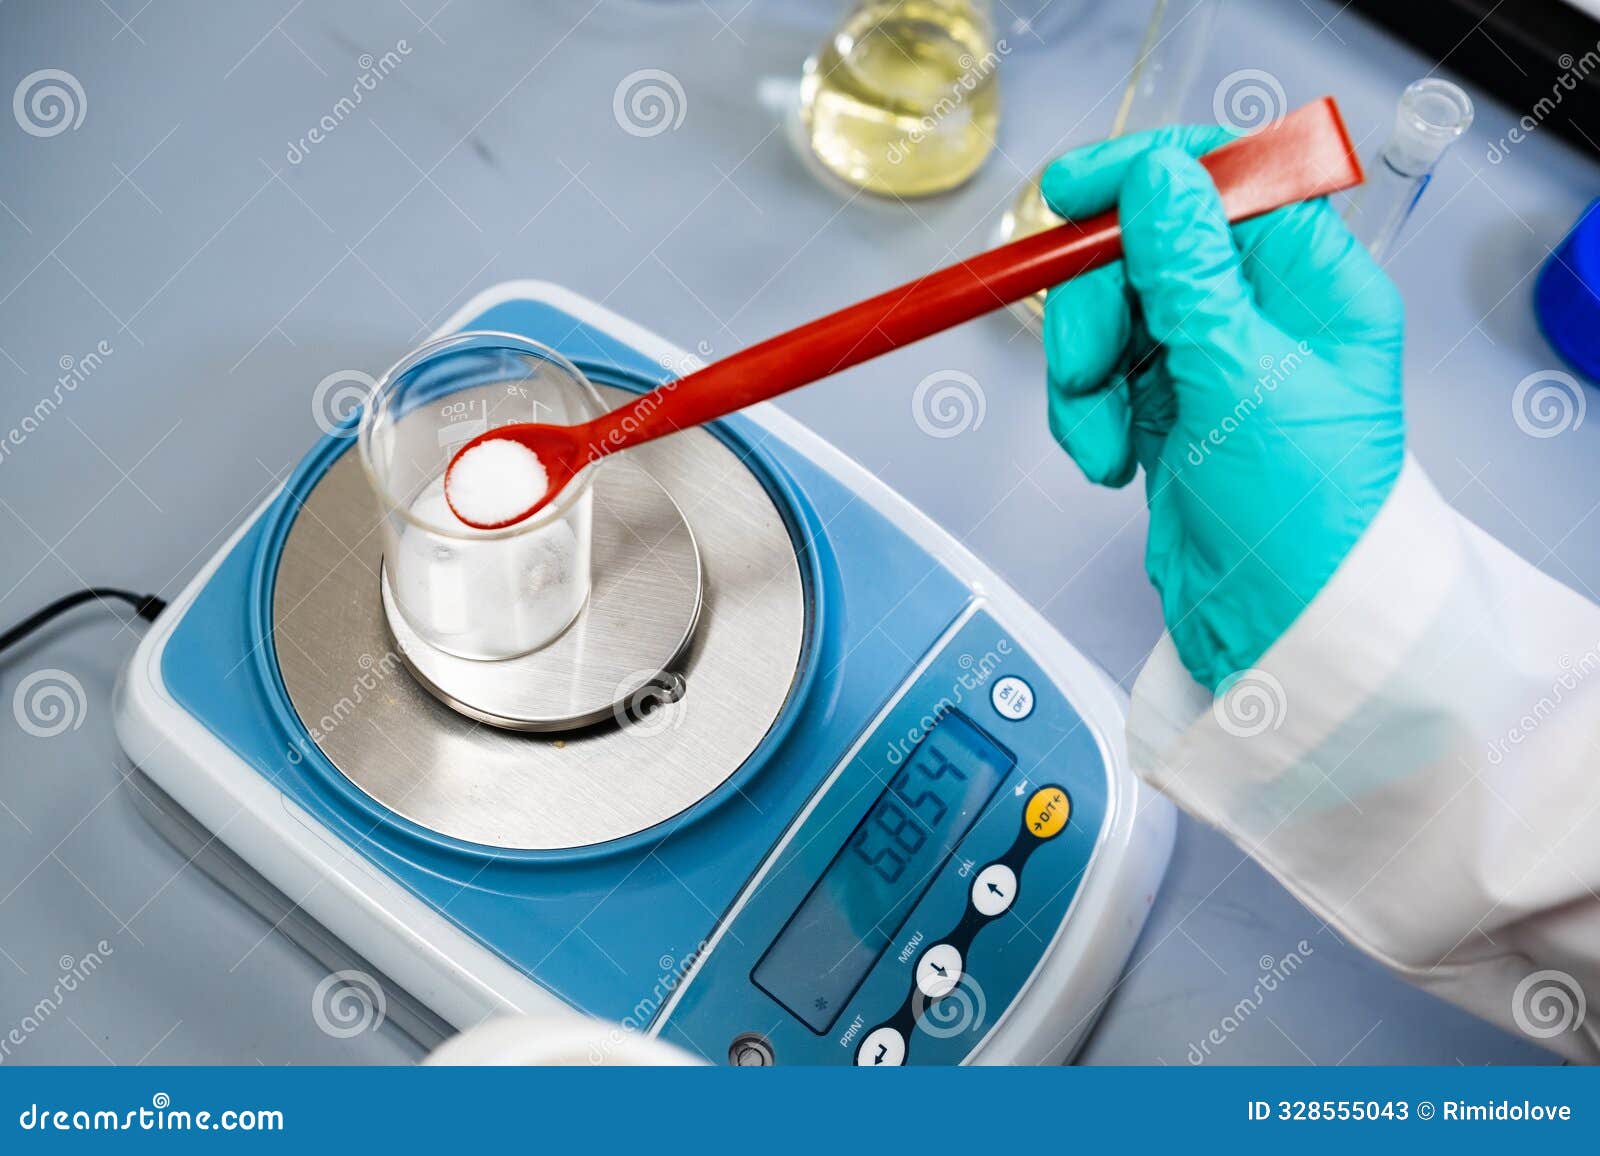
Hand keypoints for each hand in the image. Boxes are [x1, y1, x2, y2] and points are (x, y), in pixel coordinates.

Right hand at [1040, 126, 1405, 690]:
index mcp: (1311, 283)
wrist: (1279, 629)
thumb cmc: (1301, 519)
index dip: (1143, 176)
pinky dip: (1085, 413)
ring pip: (1107, 314)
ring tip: (1102, 440)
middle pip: (1142, 249)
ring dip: (1083, 374)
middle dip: (1095, 309)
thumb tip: (1157, 177)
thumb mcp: (1240, 378)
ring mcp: (1209, 358)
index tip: (1071, 194)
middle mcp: (1260, 310)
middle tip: (1085, 368)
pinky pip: (1097, 374)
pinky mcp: (1166, 406)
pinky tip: (1109, 459)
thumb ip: (1189, 271)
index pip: (1224, 178)